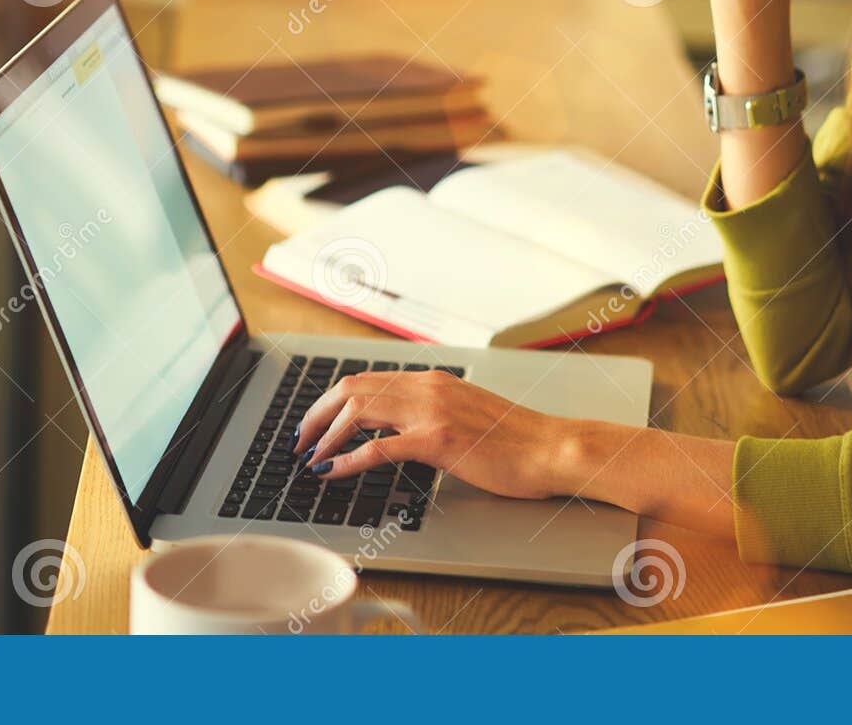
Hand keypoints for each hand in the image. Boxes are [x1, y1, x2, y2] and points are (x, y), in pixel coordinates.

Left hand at [291, 370, 573, 499]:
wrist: (551, 449)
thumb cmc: (516, 441)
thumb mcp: (466, 416)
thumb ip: (433, 414)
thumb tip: (401, 430)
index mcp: (432, 380)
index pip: (366, 379)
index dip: (331, 400)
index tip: (315, 423)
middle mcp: (427, 387)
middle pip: (352, 388)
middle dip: (316, 414)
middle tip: (299, 440)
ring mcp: (431, 411)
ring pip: (358, 409)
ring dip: (325, 435)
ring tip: (309, 456)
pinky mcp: (438, 439)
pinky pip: (378, 447)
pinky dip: (346, 459)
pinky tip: (331, 471)